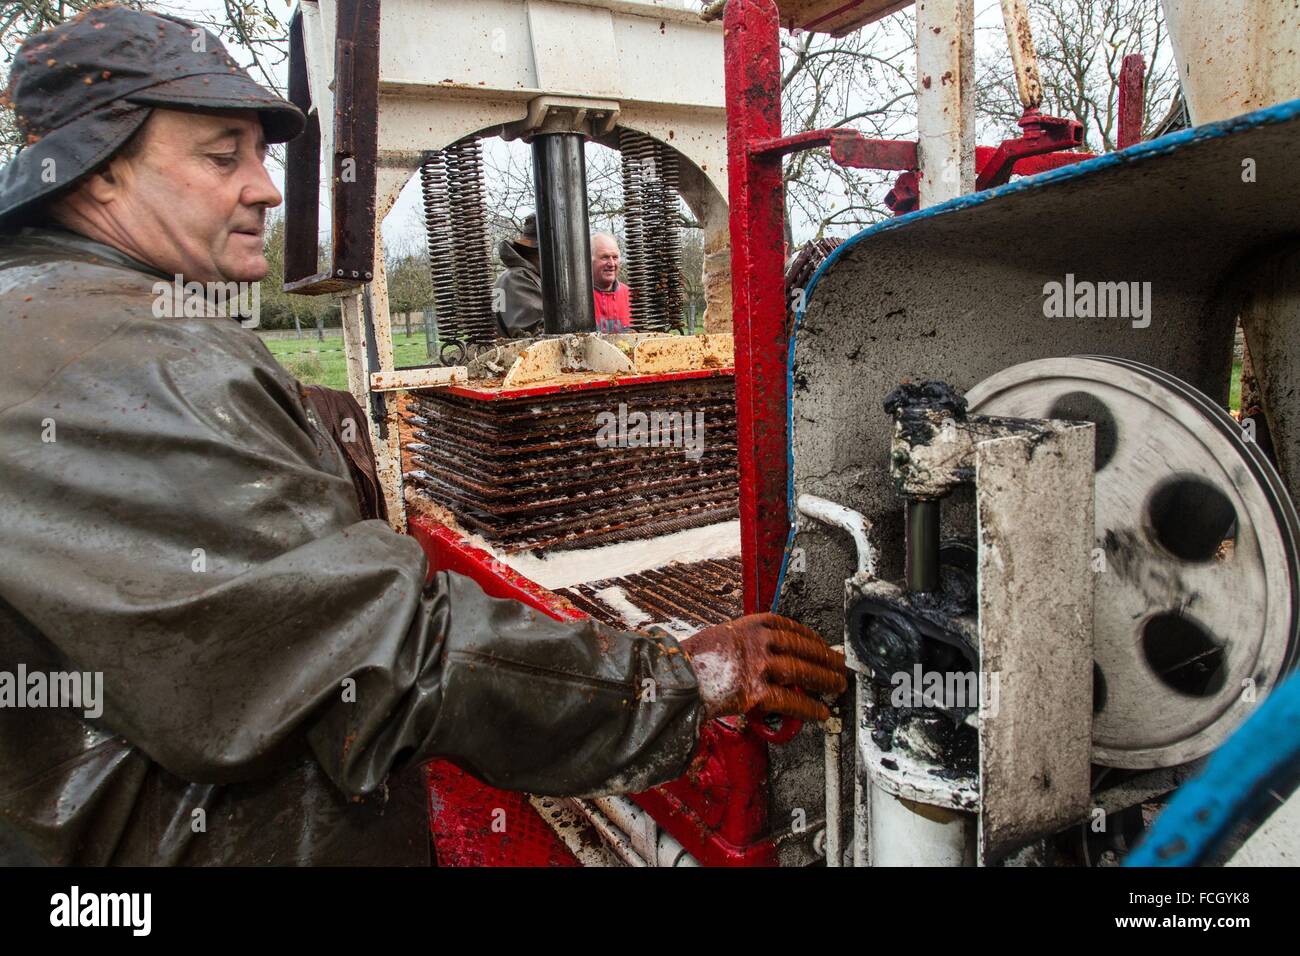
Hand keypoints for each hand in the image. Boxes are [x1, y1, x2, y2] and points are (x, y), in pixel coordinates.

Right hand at [682, 613, 847, 721]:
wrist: (674, 679)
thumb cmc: (690, 661)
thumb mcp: (718, 638)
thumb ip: (741, 644)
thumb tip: (760, 658)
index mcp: (748, 625)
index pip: (788, 626)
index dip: (809, 636)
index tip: (819, 643)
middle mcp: (757, 642)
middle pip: (802, 647)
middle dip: (825, 657)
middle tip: (839, 665)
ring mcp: (758, 666)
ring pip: (802, 671)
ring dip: (825, 679)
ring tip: (838, 686)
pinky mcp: (756, 691)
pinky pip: (791, 699)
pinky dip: (809, 707)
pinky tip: (821, 712)